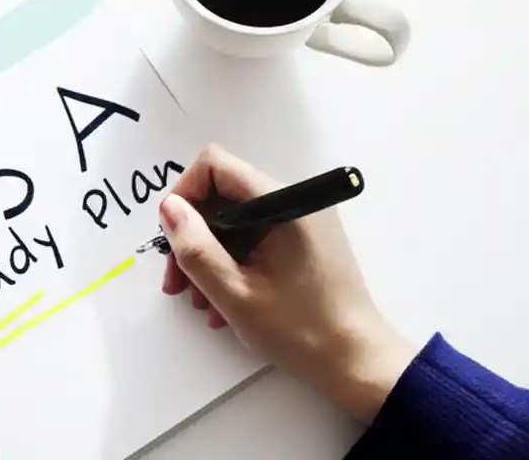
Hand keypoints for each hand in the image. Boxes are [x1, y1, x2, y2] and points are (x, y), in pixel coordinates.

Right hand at [159, 145, 416, 423]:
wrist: (358, 364)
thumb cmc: (300, 331)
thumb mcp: (235, 293)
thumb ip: (195, 248)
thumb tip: (169, 208)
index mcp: (283, 203)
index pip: (216, 165)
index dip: (185, 194)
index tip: (174, 238)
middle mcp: (295, 201)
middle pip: (223, 196)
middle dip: (193, 237)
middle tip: (177, 283)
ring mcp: (303, 222)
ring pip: (235, 221)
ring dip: (210, 257)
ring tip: (201, 302)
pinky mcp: (305, 241)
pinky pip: (256, 238)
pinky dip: (233, 263)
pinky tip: (224, 302)